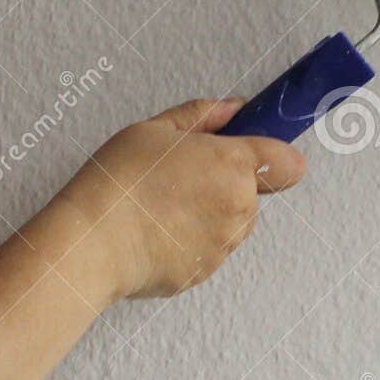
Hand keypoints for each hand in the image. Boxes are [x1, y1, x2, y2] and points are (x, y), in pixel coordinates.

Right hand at [53, 98, 305, 299]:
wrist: (92, 242)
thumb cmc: (119, 181)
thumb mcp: (155, 129)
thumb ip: (203, 115)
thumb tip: (235, 108)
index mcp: (234, 164)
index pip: (288, 162)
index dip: (274, 157)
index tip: (252, 154)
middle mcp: (239, 206)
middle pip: (253, 193)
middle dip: (227, 185)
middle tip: (181, 178)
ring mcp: (224, 243)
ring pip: (232, 223)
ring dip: (211, 215)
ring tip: (163, 207)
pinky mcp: (205, 271)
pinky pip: (208, 251)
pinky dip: (190, 242)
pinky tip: (156, 232)